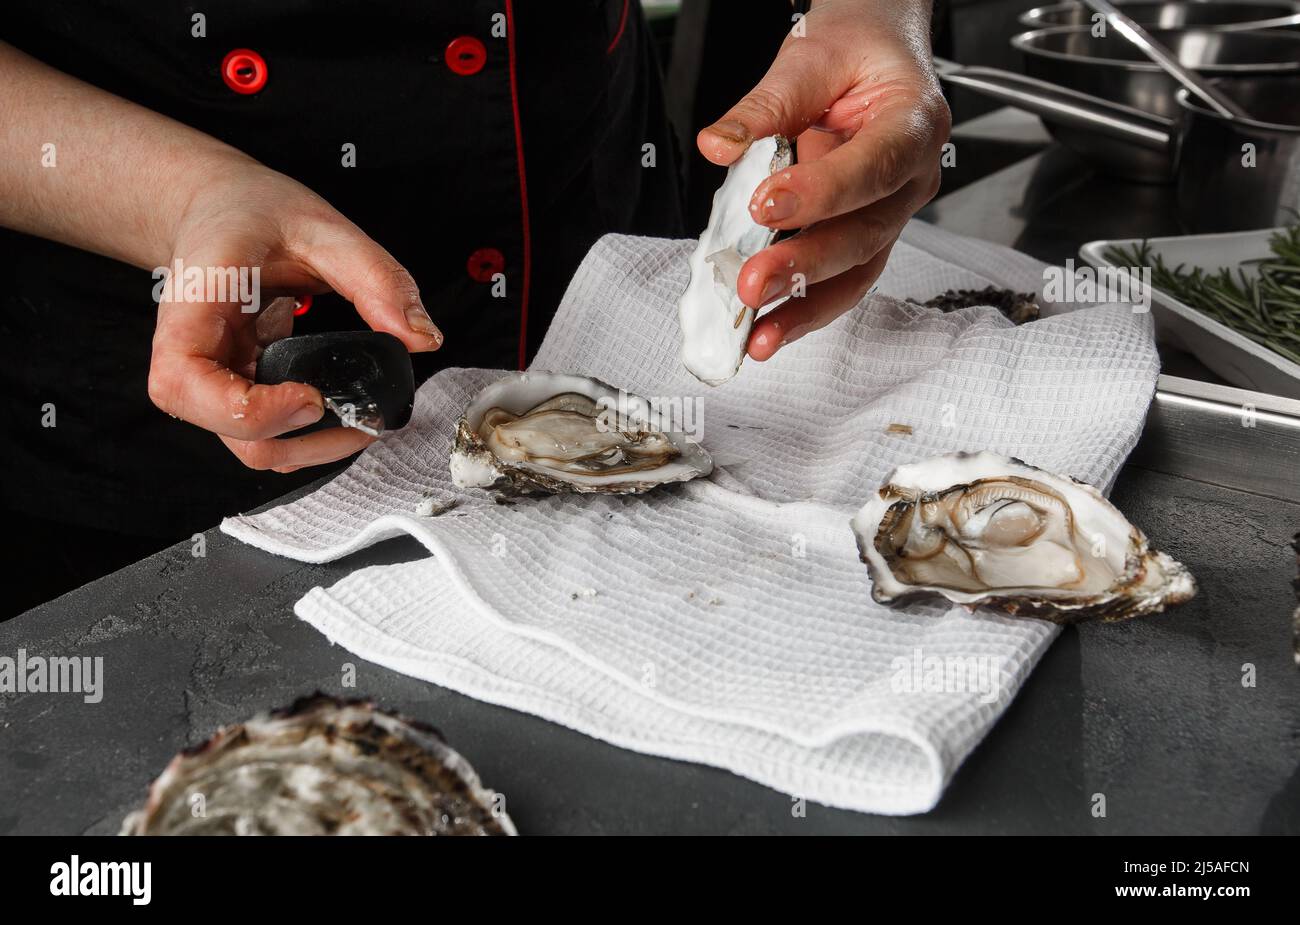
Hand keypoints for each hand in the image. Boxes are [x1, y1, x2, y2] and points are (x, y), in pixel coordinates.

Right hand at [147, 157, 441, 471]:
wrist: (219, 208)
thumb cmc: (252, 212)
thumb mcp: (320, 227)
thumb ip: (374, 278)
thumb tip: (421, 336)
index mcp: (192, 310)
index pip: (184, 385)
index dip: (250, 410)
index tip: (312, 396)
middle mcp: (194, 355)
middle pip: (227, 431)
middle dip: (301, 442)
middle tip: (361, 419)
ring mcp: (216, 378)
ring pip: (249, 445)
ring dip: (311, 449)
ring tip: (363, 422)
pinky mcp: (239, 387)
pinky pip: (267, 433)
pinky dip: (309, 438)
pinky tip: (345, 415)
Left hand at [697, 0, 949, 360]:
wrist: (876, 48)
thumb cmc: (856, 50)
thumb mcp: (807, 59)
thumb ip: (763, 107)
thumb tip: (721, 144)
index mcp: (913, 122)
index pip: (874, 167)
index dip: (822, 193)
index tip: (766, 204)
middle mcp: (912, 176)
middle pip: (866, 234)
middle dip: (806, 265)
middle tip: (752, 281)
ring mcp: (891, 212)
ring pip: (858, 271)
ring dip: (805, 307)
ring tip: (759, 334)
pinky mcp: (864, 234)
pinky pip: (841, 279)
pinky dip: (803, 308)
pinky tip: (768, 329)